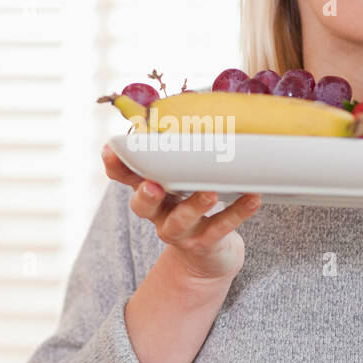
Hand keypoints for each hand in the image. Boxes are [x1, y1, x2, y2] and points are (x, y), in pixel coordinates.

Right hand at [101, 144, 261, 281]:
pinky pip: (220, 229)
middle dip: (147, 196)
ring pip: (181, 221)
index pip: (125, 178)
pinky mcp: (203, 244)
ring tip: (210, 192)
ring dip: (195, 205)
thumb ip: (181, 156)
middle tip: (153, 184)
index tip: (110, 147)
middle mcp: (158, 214)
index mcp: (150, 192)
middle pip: (143, 207)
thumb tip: (199, 106)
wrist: (208, 256)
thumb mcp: (182, 181)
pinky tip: (253, 198)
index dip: (116, 165)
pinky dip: (237, 213)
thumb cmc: (194, 204)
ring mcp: (179, 232)